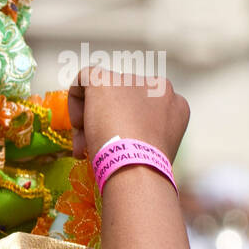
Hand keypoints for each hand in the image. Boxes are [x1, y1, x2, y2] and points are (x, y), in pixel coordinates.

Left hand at [66, 66, 188, 161]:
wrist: (136, 169)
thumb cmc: (144, 168)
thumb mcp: (153, 147)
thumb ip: (142, 133)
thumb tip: (118, 134)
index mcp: (173, 103)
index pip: (142, 106)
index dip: (124, 125)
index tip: (115, 146)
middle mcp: (158, 86)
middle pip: (123, 98)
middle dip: (105, 121)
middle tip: (92, 148)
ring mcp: (133, 80)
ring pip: (104, 93)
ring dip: (90, 117)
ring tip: (84, 146)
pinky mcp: (106, 82)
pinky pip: (83, 79)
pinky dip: (75, 99)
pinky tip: (78, 124)